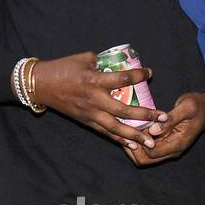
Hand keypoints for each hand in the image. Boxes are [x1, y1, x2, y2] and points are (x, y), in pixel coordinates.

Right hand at [17, 52, 167, 152]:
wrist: (41, 84)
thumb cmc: (63, 67)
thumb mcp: (84, 58)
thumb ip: (103, 63)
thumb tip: (120, 65)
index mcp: (94, 79)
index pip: (121, 79)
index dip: (138, 76)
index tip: (150, 73)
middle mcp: (94, 99)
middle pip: (123, 110)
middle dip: (145, 115)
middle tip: (162, 118)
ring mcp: (90, 113)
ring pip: (115, 128)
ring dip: (135, 136)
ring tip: (151, 142)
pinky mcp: (86, 122)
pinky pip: (105, 132)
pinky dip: (119, 139)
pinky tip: (133, 145)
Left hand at [121, 90, 204, 164]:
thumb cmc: (197, 106)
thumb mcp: (186, 108)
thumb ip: (170, 119)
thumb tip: (153, 130)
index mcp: (178, 144)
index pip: (151, 153)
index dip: (140, 143)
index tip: (135, 127)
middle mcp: (172, 151)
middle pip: (145, 160)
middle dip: (133, 148)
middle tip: (127, 130)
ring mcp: (168, 149)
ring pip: (144, 157)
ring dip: (134, 145)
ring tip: (129, 128)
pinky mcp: (165, 144)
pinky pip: (147, 149)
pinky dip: (139, 141)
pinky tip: (135, 128)